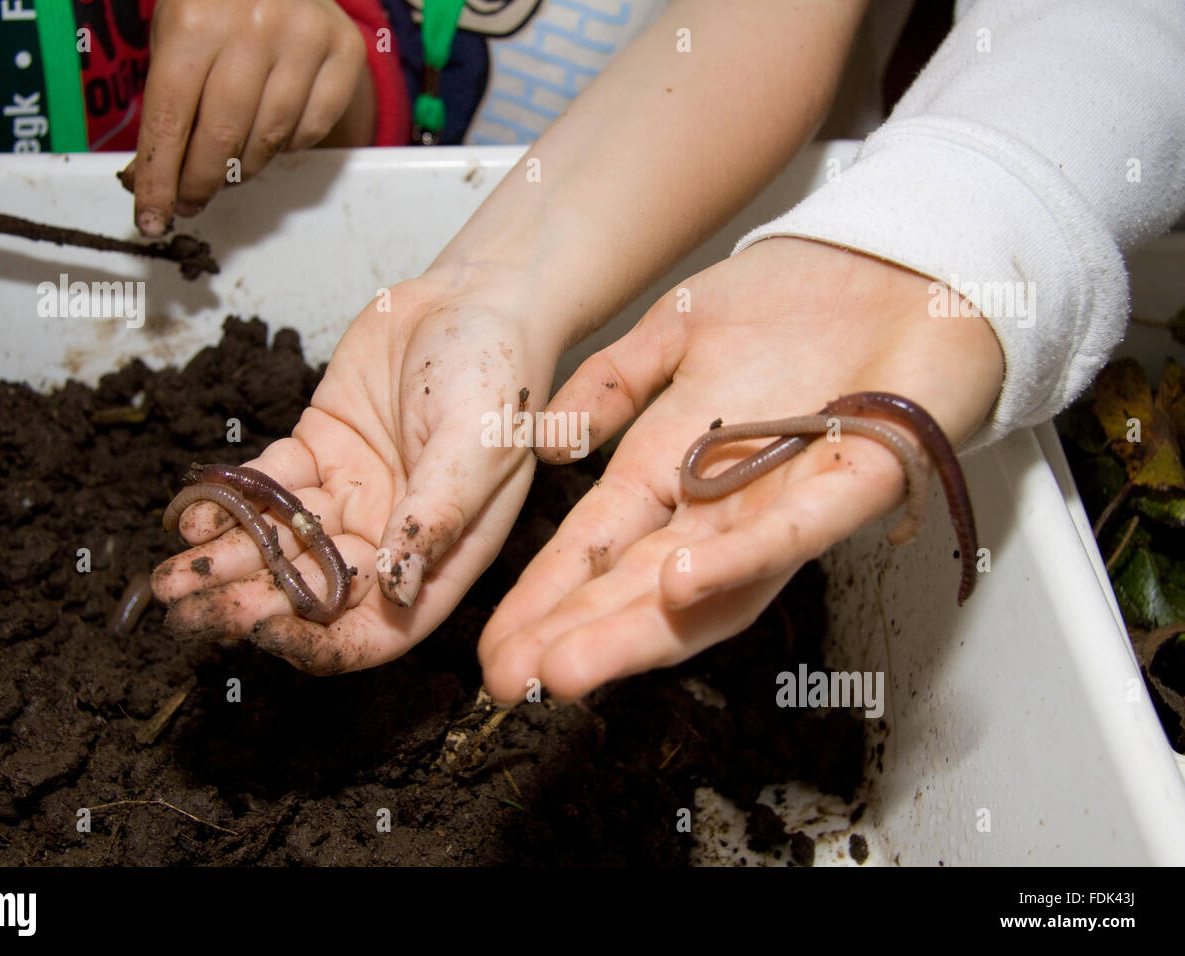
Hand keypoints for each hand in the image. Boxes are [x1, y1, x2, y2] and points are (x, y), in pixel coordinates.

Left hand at [122, 0, 373, 235]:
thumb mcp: (178, 32)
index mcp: (194, 17)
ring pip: (270, 138)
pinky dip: (288, 143)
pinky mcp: (344, 49)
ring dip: (245, 167)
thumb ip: (170, 101)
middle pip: (222, 136)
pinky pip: (312, 127)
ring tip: (231, 165)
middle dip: (202, 182)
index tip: (153, 217)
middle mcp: (251, 24)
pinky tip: (271, 133)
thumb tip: (162, 181)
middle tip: (192, 201)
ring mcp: (303, 36)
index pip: (170, 117)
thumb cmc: (219, 5)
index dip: (161, 177)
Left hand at [150, 271, 560, 673]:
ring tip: (170, 577)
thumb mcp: (477, 445)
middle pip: (315, 591)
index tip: (268, 636)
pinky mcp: (318, 452)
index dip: (325, 644)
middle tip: (190, 612)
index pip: (380, 628)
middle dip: (251, 605)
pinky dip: (229, 504)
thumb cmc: (496, 372)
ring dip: (225, 562)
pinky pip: (267, 488)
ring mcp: (351, 495)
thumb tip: (397, 588)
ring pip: (281, 544)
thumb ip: (437, 515)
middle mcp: (392, 535)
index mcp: (442, 554)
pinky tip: (193, 514)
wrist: (471, 297)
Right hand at [478, 237, 1004, 702]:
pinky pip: (799, 531)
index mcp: (676, 465)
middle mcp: (727, 503)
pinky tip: (682, 583)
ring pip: (712, 587)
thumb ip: (612, 381)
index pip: (600, 548)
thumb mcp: (677, 329)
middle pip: (643, 587)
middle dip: (577, 635)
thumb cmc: (799, 297)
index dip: (547, 598)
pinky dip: (741, 559)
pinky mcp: (860, 481)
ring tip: (571, 666)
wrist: (900, 259)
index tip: (494, 647)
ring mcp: (790, 500)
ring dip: (640, 629)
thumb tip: (547, 442)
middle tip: (512, 680)